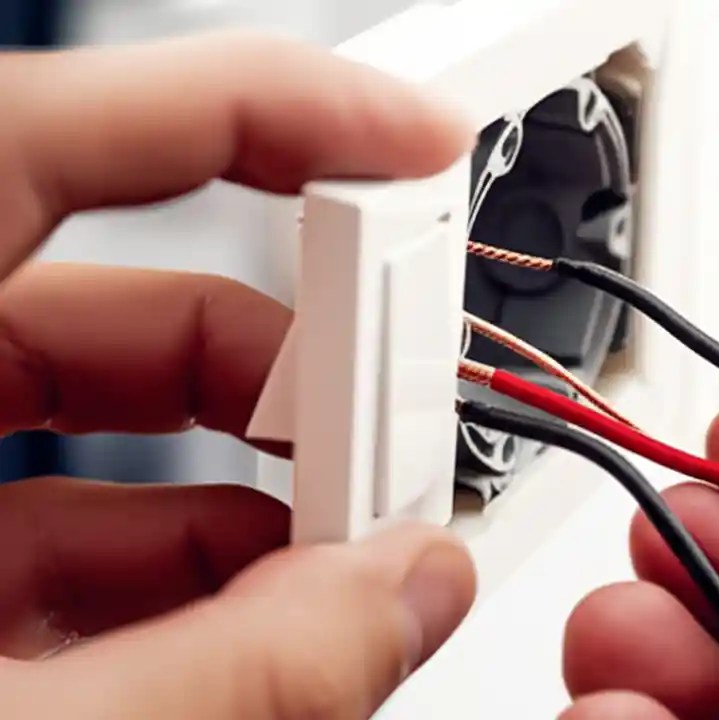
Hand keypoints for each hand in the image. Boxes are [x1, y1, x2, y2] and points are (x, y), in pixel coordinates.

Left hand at [0, 33, 475, 717]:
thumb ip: (237, 671)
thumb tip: (410, 590)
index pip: (53, 128)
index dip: (260, 106)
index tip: (411, 138)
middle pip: (122, 301)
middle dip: (296, 375)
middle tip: (400, 457)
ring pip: (105, 430)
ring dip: (255, 500)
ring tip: (349, 587)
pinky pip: (61, 525)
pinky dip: (181, 573)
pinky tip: (256, 640)